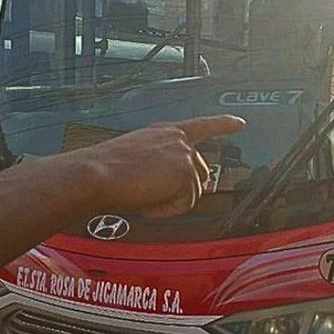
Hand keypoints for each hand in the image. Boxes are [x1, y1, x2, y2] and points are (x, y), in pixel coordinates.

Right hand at [77, 116, 245, 217]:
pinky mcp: (185, 173)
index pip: (202, 126)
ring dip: (167, 202)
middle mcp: (179, 140)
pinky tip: (145, 200)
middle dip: (184, 190)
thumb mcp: (135, 158)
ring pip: (191, 193)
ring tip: (140, 193)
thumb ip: (160, 165)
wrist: (94, 174)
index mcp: (165, 132)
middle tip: (153, 195)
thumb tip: (170, 186)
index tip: (240, 123)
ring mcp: (185, 155)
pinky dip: (165, 210)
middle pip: (200, 173)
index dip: (223, 125)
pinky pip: (183, 205)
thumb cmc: (103, 169)